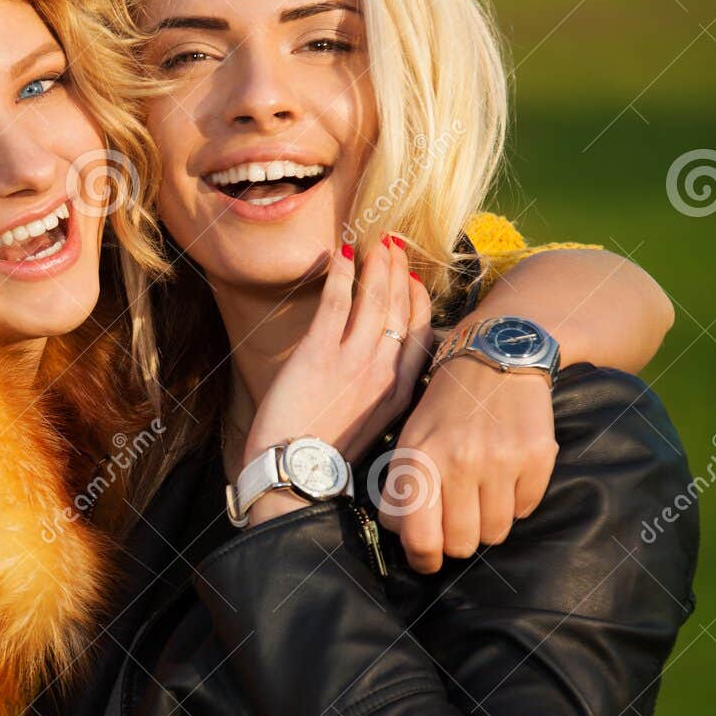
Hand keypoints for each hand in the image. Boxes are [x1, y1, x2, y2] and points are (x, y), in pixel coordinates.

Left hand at [242, 237, 432, 524]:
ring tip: (374, 241)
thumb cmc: (325, 457)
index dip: (417, 302)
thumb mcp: (370, 428)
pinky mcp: (318, 353)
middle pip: (399, 310)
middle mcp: (383, 372)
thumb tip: (381, 370)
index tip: (414, 279)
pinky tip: (341, 254)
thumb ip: (380, 395)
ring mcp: (352, 361)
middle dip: (398, 273)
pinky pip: (336, 303)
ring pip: (373, 301)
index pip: (419, 335)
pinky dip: (341, 275)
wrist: (297, 475)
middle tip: (395, 245)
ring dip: (375, 266)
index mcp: (399, 393)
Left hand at [380, 355, 557, 572]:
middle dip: (457, 541)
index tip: (427, 560)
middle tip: (458, 522)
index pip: (420, 537)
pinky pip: (526, 510)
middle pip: (461, 543)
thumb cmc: (445, 405)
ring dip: (488, 523)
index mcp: (419, 458)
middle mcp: (459, 462)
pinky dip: (516, 502)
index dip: (423, 559)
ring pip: (496, 533)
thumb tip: (401, 533)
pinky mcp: (538, 457)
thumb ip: (402, 486)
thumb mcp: (410, 437)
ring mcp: (501, 460)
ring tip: (482, 495)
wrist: (496, 357)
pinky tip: (506, 475)